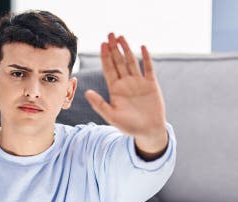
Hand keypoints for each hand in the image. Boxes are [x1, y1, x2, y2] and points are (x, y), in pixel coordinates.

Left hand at [85, 33, 167, 155]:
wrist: (148, 131)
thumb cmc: (129, 126)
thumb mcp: (112, 116)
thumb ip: (99, 104)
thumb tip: (86, 92)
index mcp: (115, 89)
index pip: (109, 69)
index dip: (105, 56)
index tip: (102, 44)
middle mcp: (126, 83)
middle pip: (119, 62)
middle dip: (114, 48)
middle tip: (110, 34)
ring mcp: (139, 82)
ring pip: (132, 62)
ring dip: (127, 49)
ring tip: (121, 37)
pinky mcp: (151, 84)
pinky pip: (148, 68)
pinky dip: (146, 58)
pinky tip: (142, 47)